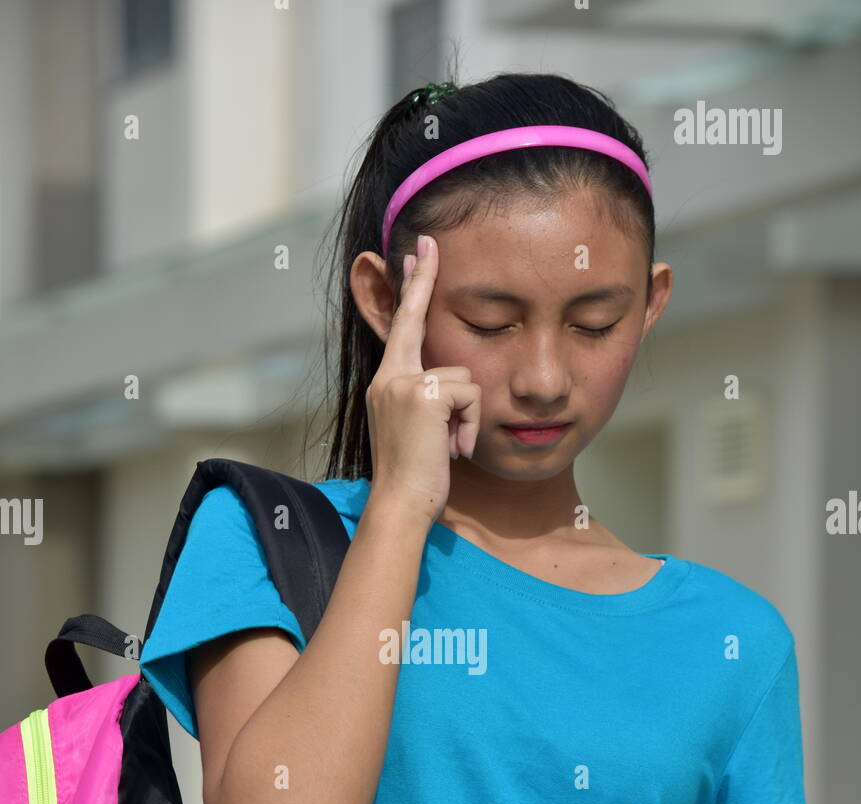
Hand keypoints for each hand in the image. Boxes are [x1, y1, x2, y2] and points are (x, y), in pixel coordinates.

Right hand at [365, 234, 481, 527]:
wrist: (402, 504)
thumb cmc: (416, 478)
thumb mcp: (420, 431)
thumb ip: (429, 400)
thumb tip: (450, 387)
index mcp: (387, 383)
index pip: (402, 328)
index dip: (410, 290)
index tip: (415, 254)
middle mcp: (388, 377)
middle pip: (415, 320)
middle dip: (421, 278)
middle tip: (428, 240)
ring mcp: (403, 383)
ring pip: (464, 375)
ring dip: (468, 416)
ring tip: (449, 447)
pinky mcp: (425, 394)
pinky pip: (471, 395)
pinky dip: (470, 427)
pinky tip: (453, 450)